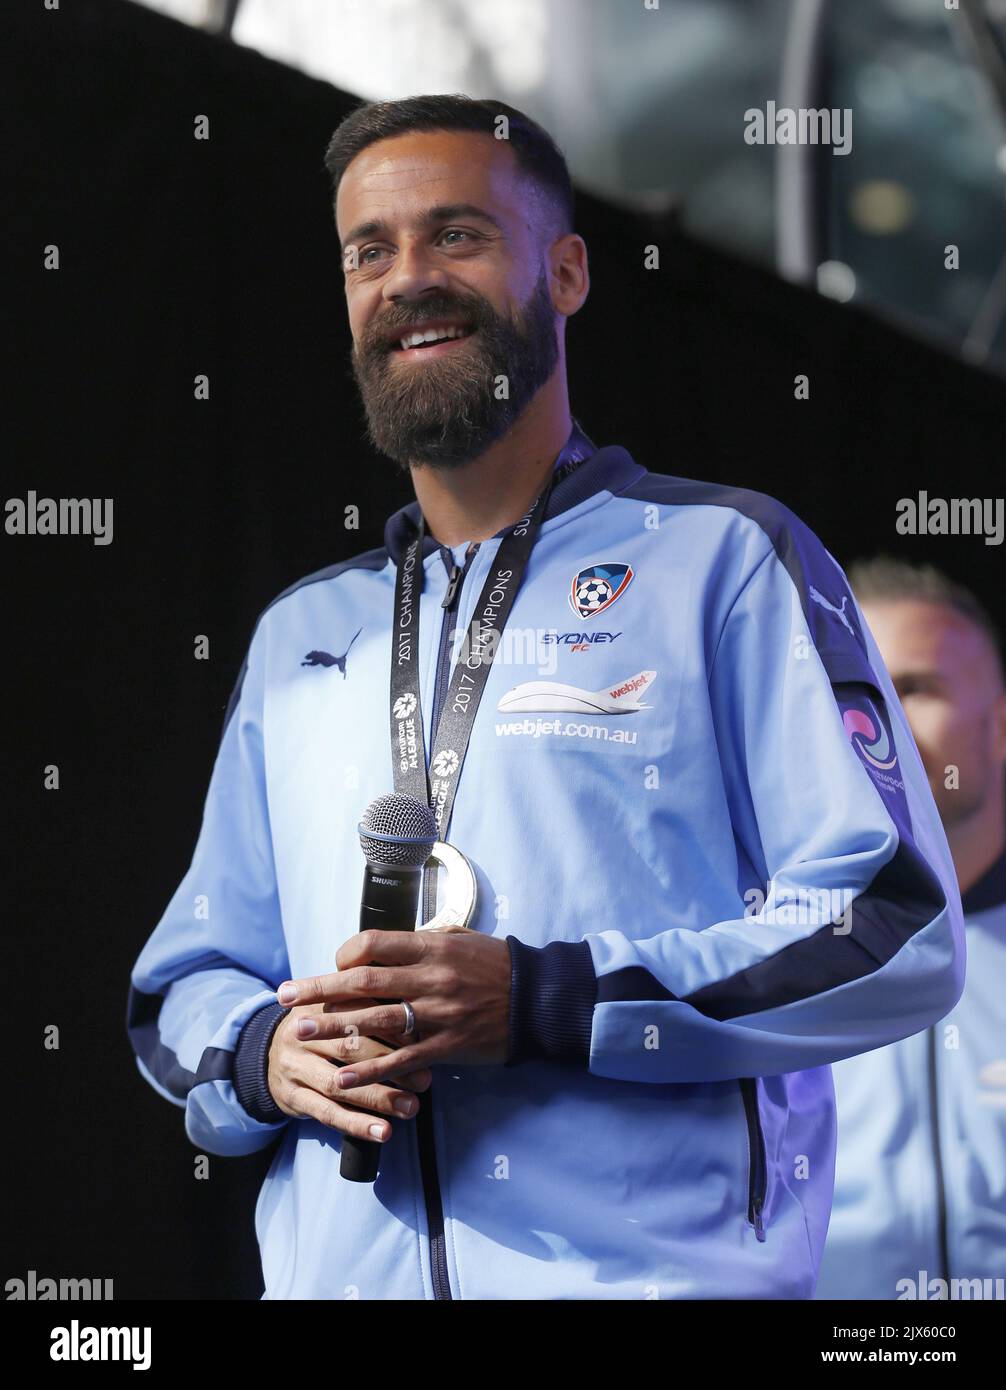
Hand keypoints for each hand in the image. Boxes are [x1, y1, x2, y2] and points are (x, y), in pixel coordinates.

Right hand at [267, 1001, 431, 1142]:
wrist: (266, 1053)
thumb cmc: (319, 1029)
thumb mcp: (335, 1007)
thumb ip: (368, 1004)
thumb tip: (417, 1011)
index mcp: (319, 1004)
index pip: (357, 1013)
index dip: (391, 1028)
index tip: (423, 1043)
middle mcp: (302, 1034)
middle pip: (349, 1048)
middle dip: (390, 1065)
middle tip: (425, 1079)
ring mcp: (295, 1067)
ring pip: (340, 1085)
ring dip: (379, 1099)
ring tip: (411, 1108)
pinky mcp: (292, 1097)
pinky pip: (327, 1114)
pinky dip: (357, 1125)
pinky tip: (383, 1133)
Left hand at [275, 929, 512, 1088]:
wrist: (537, 1000)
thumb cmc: (496, 965)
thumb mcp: (461, 939)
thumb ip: (423, 942)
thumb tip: (387, 943)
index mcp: (432, 947)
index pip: (374, 943)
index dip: (346, 953)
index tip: (333, 965)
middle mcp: (430, 977)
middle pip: (363, 979)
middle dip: (318, 987)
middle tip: (284, 996)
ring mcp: (438, 1013)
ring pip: (375, 1018)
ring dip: (332, 1026)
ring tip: (298, 1032)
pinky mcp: (447, 1045)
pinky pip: (400, 1058)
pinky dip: (369, 1069)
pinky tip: (342, 1077)